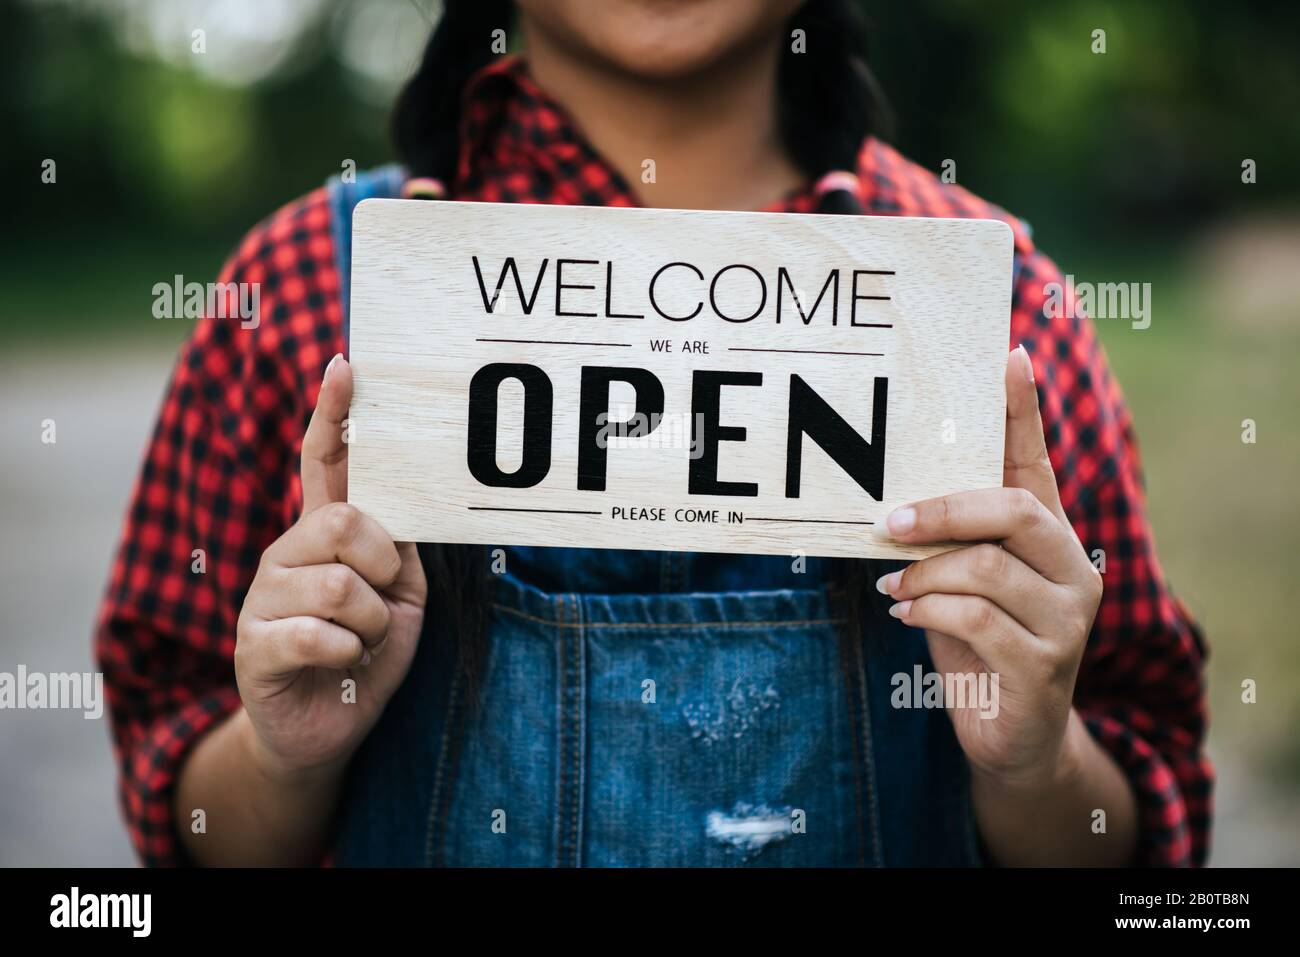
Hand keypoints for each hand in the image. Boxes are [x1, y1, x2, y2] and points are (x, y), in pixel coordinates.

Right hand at [234, 354, 427, 780]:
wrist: (327, 728)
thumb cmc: (367, 651)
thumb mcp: (402, 595)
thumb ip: (400, 547)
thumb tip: (403, 504)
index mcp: (324, 533)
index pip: (324, 461)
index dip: (334, 415)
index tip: (347, 365)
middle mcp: (286, 552)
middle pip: (345, 522)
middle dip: (384, 567)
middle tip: (382, 600)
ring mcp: (263, 596)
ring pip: (339, 584)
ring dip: (371, 623)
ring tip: (360, 642)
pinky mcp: (253, 644)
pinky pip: (318, 634)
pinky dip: (348, 656)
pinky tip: (339, 666)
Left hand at [875, 345, 1102, 789]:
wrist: (1008, 735)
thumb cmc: (976, 643)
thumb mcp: (961, 581)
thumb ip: (949, 538)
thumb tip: (893, 493)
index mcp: (1049, 537)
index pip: (1036, 462)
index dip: (1022, 411)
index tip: (1008, 353)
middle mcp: (1072, 567)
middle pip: (1013, 510)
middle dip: (942, 510)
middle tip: (888, 521)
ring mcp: (1068, 618)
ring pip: (987, 568)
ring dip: (925, 573)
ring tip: (893, 586)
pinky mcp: (1046, 665)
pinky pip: (979, 621)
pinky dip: (930, 612)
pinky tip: (907, 615)